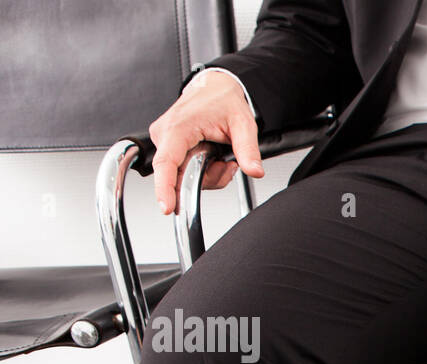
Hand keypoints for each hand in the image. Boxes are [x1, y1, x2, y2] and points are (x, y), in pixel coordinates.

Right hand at [148, 70, 264, 214]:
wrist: (216, 86)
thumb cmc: (224, 99)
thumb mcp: (244, 123)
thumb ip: (248, 150)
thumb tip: (254, 171)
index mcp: (179, 126)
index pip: (167, 163)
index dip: (165, 188)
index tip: (167, 207)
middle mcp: (165, 134)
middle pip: (180, 176)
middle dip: (209, 177)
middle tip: (227, 163)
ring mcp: (165, 140)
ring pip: (184, 176)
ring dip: (209, 174)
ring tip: (222, 156)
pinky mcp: (169, 145)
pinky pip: (184, 170)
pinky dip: (204, 170)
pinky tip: (213, 157)